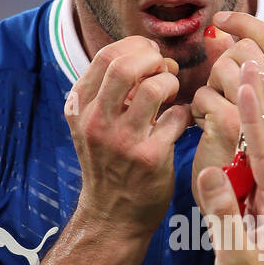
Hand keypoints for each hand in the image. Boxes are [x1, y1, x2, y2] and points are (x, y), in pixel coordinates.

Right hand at [65, 37, 191, 238]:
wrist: (112, 215)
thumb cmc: (109, 164)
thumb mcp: (91, 125)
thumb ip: (108, 91)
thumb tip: (147, 56)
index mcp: (79, 107)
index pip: (106, 56)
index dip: (135, 48)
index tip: (150, 58)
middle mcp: (96, 121)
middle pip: (127, 65)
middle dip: (154, 60)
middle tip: (164, 72)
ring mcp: (122, 140)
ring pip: (154, 87)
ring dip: (171, 84)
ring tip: (172, 96)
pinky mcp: (150, 158)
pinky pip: (177, 117)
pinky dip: (184, 113)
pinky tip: (180, 121)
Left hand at [190, 13, 263, 212]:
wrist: (235, 198)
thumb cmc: (242, 147)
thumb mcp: (251, 102)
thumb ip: (239, 64)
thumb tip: (217, 31)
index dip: (244, 22)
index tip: (221, 19)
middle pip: (243, 49)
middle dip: (223, 65)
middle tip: (223, 96)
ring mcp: (262, 113)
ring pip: (220, 68)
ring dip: (210, 89)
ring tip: (218, 116)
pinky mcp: (231, 124)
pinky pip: (203, 94)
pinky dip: (198, 110)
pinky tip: (208, 130)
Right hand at [196, 63, 263, 264]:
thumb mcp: (236, 262)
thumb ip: (224, 217)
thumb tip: (209, 175)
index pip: (263, 147)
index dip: (253, 109)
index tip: (245, 73)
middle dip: (250, 84)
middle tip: (229, 41)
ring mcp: (262, 193)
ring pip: (253, 133)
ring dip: (239, 95)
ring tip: (222, 54)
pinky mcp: (248, 199)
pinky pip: (240, 152)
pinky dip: (228, 123)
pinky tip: (211, 101)